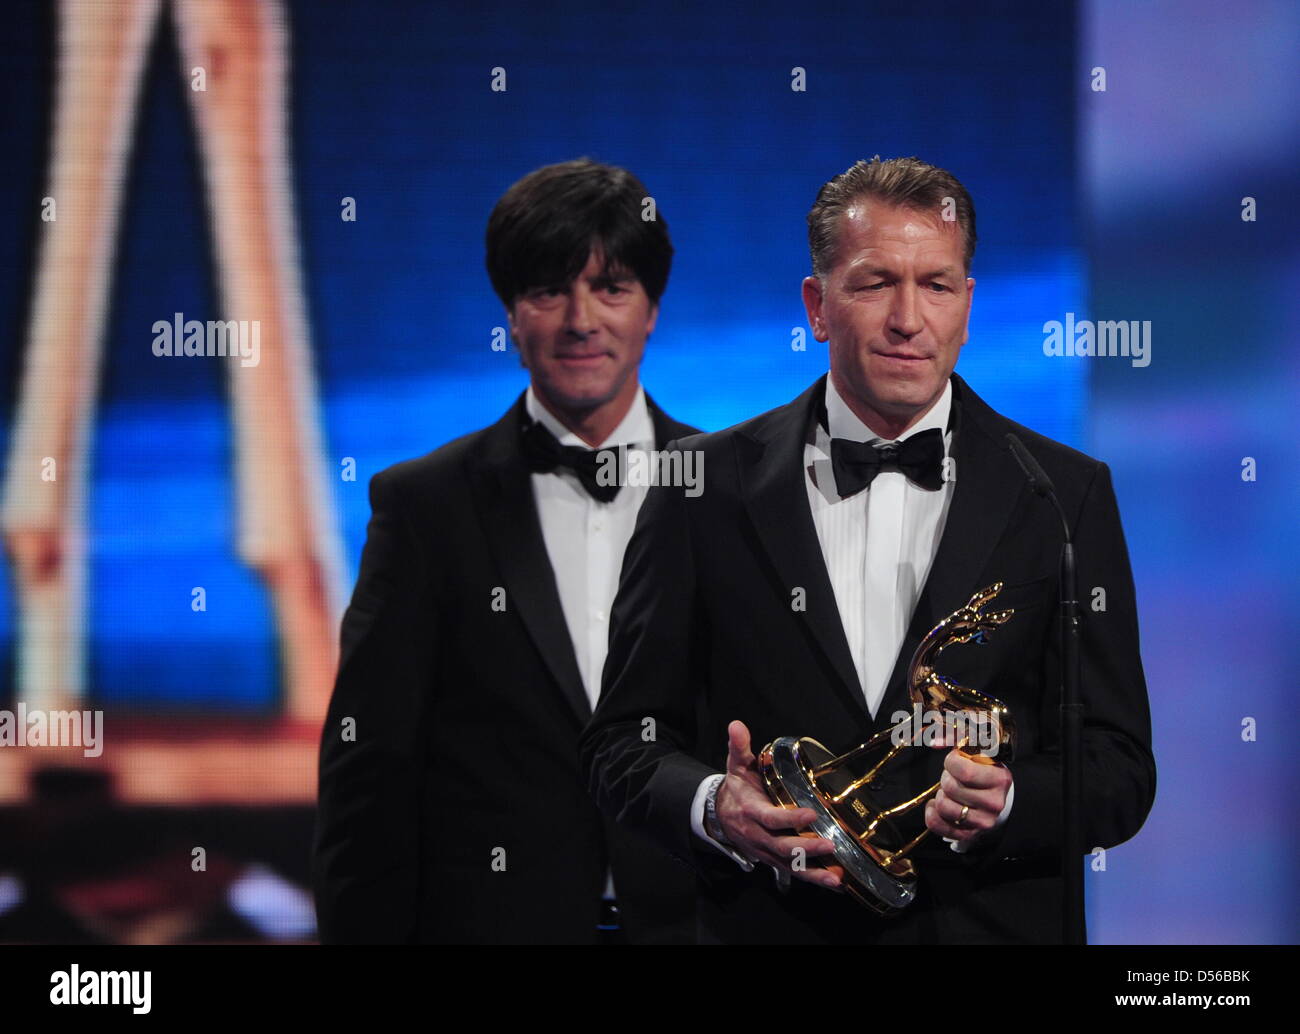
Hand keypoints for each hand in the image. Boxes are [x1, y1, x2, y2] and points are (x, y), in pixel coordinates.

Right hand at [714, 720, 841, 890]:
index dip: (791, 817)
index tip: (811, 814)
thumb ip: (739, 746)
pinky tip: (832, 883)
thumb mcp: (735, 766)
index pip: (772, 818)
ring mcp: (765, 851)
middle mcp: (759, 836)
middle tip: (830, 844)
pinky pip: (792, 873)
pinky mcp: (772, 860)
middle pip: (783, 846)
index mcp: (752, 811)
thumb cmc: (735, 789)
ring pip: (789, 865)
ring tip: (835, 878)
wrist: (718, 815)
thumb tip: (736, 726)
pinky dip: (812, 879)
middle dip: (807, 848)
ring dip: (813, 872)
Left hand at [924, 730, 1012, 844]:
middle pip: (951, 788)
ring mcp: (983, 822)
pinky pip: (937, 825)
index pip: (965, 771)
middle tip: (953, 777)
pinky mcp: (969, 834)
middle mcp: (995, 803)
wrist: (996, 799)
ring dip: (940, 796)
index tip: (954, 760)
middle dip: (946, 778)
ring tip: (949, 792)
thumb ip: (956, 737)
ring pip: (944, 807)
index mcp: (1000, 779)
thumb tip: (933, 741)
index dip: (951, 762)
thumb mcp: (977, 751)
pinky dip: (931, 813)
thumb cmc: (982, 771)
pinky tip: (936, 805)